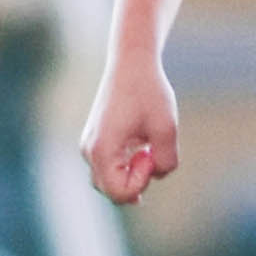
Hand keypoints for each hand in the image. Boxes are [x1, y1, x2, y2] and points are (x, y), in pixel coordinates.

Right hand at [79, 55, 179, 206]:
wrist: (132, 62)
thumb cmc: (149, 92)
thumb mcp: (167, 129)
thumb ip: (166, 162)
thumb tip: (155, 174)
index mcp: (101, 150)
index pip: (119, 193)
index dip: (142, 182)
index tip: (150, 153)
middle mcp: (88, 151)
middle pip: (112, 192)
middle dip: (137, 181)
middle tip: (148, 151)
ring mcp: (88, 146)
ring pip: (110, 181)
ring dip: (132, 173)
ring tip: (145, 147)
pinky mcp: (95, 140)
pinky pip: (109, 168)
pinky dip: (127, 165)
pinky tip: (141, 147)